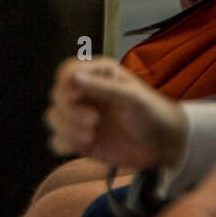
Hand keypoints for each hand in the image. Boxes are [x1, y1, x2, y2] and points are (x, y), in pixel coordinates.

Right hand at [44, 55, 186, 168]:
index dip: (65, 84)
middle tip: (94, 121)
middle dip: (69, 111)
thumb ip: (102, 87)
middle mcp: (86, 93)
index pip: (67, 71)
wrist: (163, 145)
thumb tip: (72, 77)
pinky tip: (87, 146)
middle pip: (56, 95)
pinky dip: (65, 144)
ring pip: (52, 118)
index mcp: (99, 74)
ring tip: (91, 135)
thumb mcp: (131, 97)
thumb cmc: (152, 112)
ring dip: (67, 128)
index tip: (75, 97)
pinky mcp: (80, 139)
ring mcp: (81, 117)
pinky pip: (56, 141)